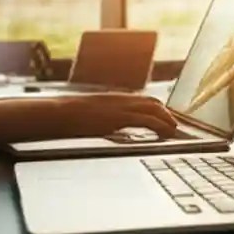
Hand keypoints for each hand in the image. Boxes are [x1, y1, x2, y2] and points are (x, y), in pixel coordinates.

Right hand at [47, 94, 177, 137]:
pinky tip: (166, 134)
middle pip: (153, 102)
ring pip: (155, 109)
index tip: (165, 117)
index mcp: (115, 98)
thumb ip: (102, 117)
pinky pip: (148, 120)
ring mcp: (122, 107)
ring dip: (167, 119)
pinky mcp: (121, 117)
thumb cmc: (69, 116)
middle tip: (173, 125)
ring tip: (173, 130)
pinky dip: (161, 126)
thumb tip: (107, 126)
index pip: (143, 100)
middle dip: (166, 113)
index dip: (157, 108)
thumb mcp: (90, 113)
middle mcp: (122, 99)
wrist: (59, 113)